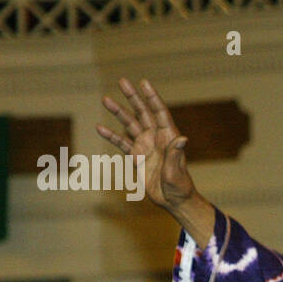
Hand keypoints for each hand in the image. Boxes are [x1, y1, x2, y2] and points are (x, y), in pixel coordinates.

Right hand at [97, 78, 213, 246]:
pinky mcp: (137, 156)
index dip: (152, 98)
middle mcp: (156, 138)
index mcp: (168, 137)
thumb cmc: (179, 186)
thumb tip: (183, 139)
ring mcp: (145, 146)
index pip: (159, 113)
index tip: (144, 83)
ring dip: (118, 112)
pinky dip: (112, 135)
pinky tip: (100, 127)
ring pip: (130, 124)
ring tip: (106, 99)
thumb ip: (176, 155)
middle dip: (133, 97)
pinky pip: (122, 143)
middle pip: (143, 113)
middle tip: (122, 81)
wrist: (172, 200)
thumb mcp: (176, 172)